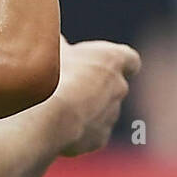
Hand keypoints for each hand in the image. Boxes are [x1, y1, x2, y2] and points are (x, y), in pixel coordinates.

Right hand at [52, 38, 140, 156]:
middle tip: (68, 86)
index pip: (129, 59)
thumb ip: (60, 44)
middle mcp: (119, 87)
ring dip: (86, 109)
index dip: (118, 61)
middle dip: (95, 86)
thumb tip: (54, 38)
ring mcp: (112, 115)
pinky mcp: (100, 137)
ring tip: (58, 108)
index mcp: (112, 59)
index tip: (105, 63)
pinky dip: (79, 129)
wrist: (47, 118)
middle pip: (114, 86)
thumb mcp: (52, 50)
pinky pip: (91, 131)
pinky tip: (58, 125)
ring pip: (102, 110)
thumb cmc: (51, 77)